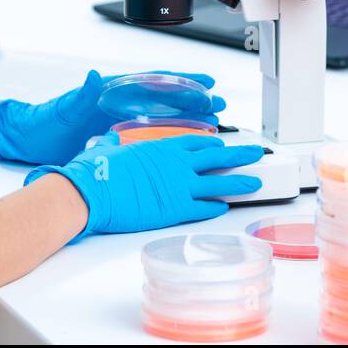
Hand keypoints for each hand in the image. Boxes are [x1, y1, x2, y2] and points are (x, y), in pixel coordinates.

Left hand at [0, 69, 225, 165]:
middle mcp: (123, 107)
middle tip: (218, 104)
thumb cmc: (48, 120)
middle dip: (194, 101)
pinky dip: (170, 144)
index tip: (206, 80)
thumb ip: (84, 92)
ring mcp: (122, 125)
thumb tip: (95, 76)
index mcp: (114, 92)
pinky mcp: (119, 143)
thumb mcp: (67, 107)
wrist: (32, 142)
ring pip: (163, 122)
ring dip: (188, 122)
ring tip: (213, 124)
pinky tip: (186, 149)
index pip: (155, 82)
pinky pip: (150, 142)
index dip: (182, 81)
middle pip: (166, 102)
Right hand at [27, 134, 263, 241]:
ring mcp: (178, 186)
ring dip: (239, 182)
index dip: (213, 143)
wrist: (90, 193)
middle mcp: (175, 163)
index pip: (196, 141)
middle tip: (257, 153)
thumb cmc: (94, 170)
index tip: (224, 145)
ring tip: (256, 182)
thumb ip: (113, 143)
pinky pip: (203, 208)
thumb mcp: (105, 148)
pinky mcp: (175, 209)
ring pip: (218, 182)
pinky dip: (216, 207)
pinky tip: (226, 207)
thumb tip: (110, 138)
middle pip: (217, 157)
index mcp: (161, 146)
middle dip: (240, 155)